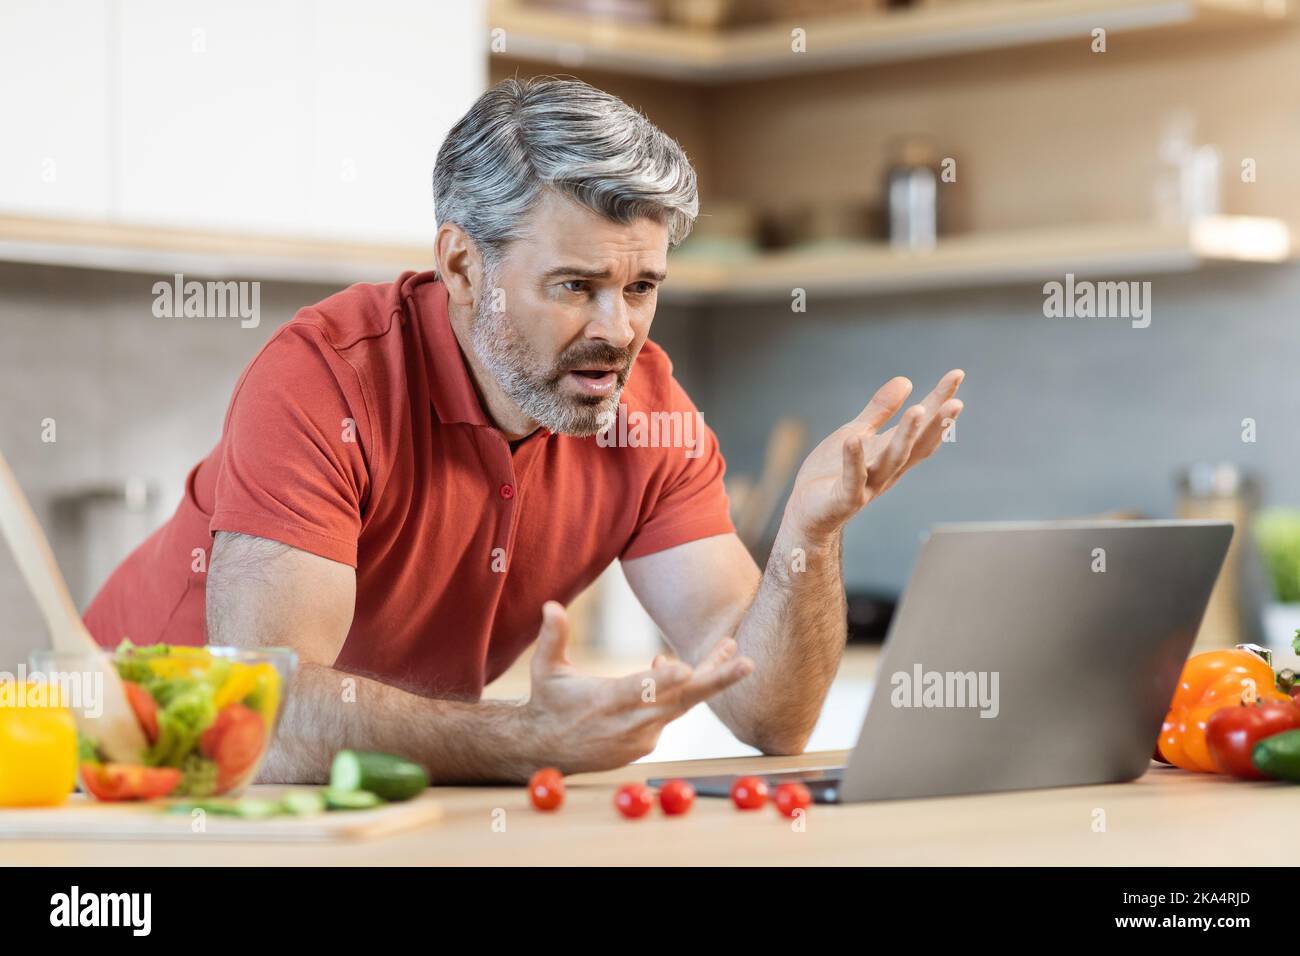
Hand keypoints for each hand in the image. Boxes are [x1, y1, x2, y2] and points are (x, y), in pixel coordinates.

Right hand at [522, 601, 753, 773]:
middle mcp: (630, 722)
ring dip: (709, 676)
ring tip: (732, 647)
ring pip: (684, 703)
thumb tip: (551, 605)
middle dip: (716, 680)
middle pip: (680, 699)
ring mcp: (643, 736)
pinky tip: (680, 670)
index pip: (640, 689)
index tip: (687, 668)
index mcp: (607, 701)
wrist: (546, 751)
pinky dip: (680, 690)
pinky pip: (672, 712)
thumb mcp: (546, 670)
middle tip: (747, 663)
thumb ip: (553, 637)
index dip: (664, 680)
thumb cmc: (548, 703)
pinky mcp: (648, 743)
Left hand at [784, 370, 965, 540]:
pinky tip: (854, 439)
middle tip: (956, 402)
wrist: (806, 513)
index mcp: (891, 453)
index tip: (956, 374)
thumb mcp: (856, 433)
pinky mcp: (845, 499)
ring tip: (917, 409)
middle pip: (917, 445)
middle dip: (937, 424)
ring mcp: (868, 486)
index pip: (922, 426)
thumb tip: (906, 381)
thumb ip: (880, 411)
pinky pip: (852, 479)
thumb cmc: (832, 473)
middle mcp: (887, 470)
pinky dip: (853, 460)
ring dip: (905, 436)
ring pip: (892, 460)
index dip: (939, 401)